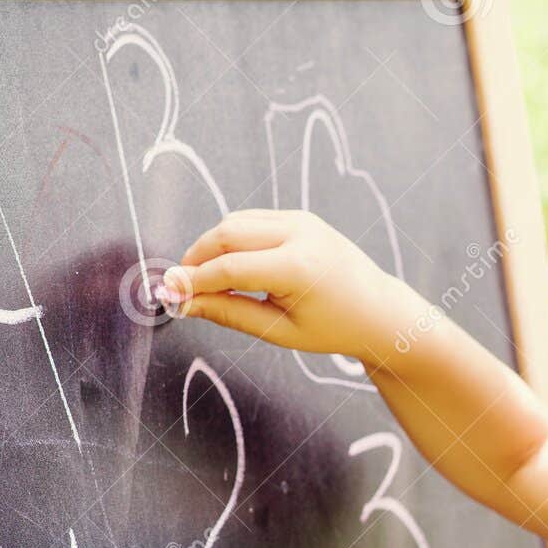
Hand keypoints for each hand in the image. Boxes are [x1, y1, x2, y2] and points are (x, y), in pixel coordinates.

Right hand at [159, 208, 417, 364]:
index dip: (194, 281)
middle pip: (226, 234)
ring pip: (236, 222)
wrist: (378, 310)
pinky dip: (231, 239)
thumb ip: (230, 313)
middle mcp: (300, 234)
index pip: (229, 267)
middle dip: (196, 258)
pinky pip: (252, 221)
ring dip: (211, 246)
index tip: (169, 294)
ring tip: (204, 281)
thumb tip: (185, 303)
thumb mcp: (280, 331)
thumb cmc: (334, 328)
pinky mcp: (300, 217)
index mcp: (299, 267)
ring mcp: (302, 220)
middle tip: (180, 287)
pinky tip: (228, 266)